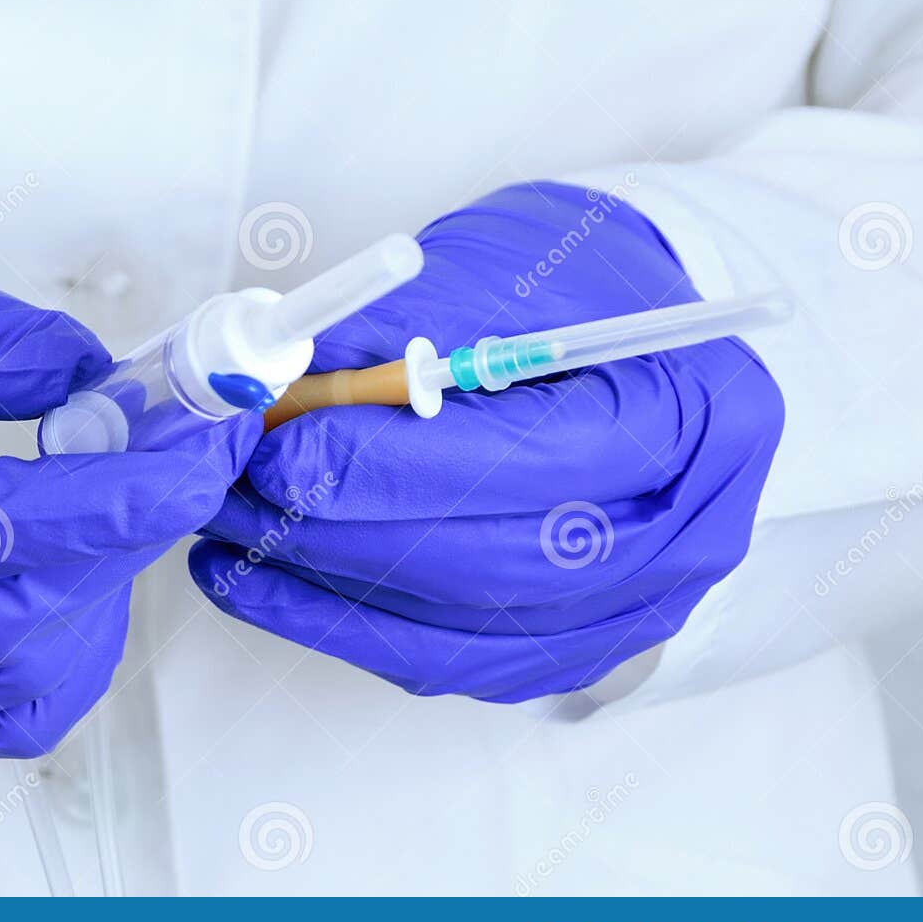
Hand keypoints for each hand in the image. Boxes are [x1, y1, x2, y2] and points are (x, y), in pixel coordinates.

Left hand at [191, 182, 783, 701]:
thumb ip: (406, 323)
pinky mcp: (556, 651)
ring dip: (319, 578)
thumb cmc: (577, 289)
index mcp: (697, 419)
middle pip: (492, 567)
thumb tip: (280, 381)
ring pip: (451, 629)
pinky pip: (432, 658)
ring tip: (226, 519)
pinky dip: (331, 619)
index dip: (396, 468)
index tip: (285, 446)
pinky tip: (251, 580)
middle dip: (340, 530)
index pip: (537, 466)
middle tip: (237, 484)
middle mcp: (682, 539)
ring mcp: (626, 614)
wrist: (627, 345)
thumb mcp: (508, 263)